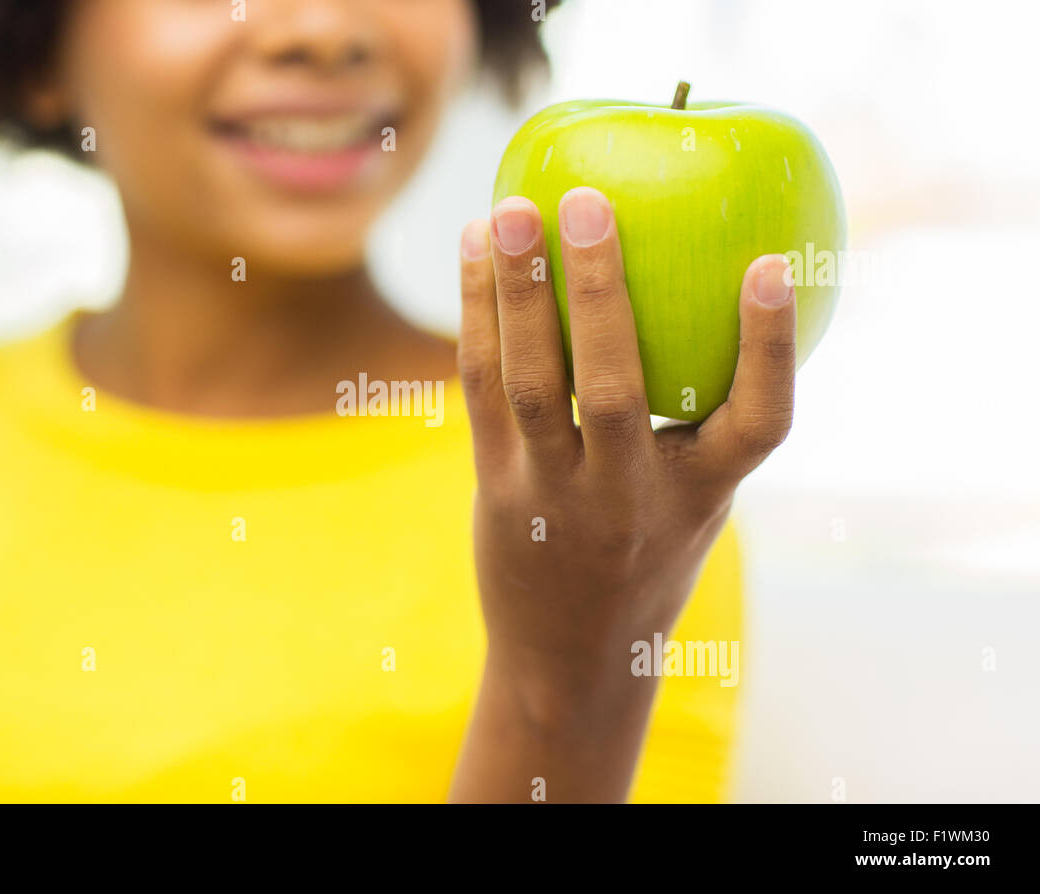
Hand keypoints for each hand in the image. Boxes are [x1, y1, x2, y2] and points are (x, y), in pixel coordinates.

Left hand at [450, 187, 795, 801]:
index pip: (758, 424)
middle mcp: (629, 498)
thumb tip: (716, 289)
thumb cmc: (648, 554)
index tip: (772, 265)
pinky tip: (473, 253)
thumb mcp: (694, 500)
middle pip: (615, 388)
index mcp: (702, 496)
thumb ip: (702, 420)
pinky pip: (482, 393)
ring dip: (515, 293)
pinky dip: (477, 318)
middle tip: (586, 201)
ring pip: (531, 385)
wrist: (572, 657)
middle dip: (599, 291)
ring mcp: (556, 496)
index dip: (768, 347)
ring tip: (508, 210)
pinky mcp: (499, 488)